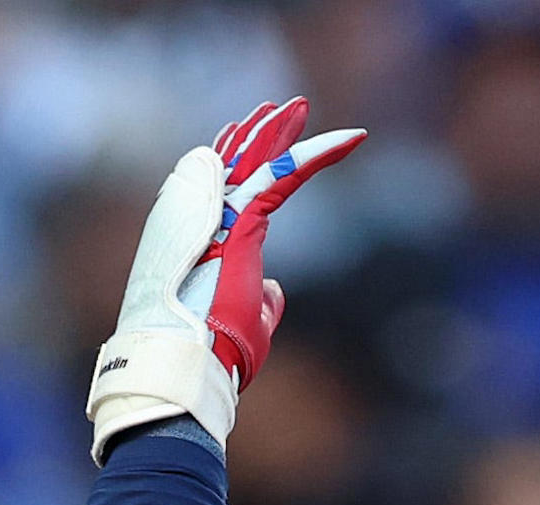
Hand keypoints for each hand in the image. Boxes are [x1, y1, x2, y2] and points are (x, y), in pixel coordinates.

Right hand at [84, 97, 363, 460]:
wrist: (192, 362)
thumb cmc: (215, 351)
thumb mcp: (249, 323)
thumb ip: (263, 301)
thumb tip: (275, 290)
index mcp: (212, 239)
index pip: (239, 191)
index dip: (261, 165)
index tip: (277, 144)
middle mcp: (210, 219)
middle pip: (241, 166)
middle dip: (265, 136)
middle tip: (287, 108)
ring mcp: (220, 217)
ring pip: (255, 162)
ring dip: (279, 133)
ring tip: (297, 106)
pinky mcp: (241, 223)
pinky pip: (283, 177)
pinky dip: (315, 157)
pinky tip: (347, 140)